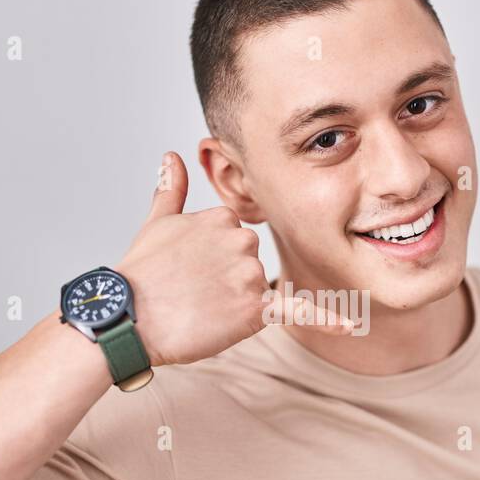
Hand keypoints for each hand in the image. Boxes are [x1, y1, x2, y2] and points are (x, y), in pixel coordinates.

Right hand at [117, 151, 352, 367]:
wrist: (127, 318)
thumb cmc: (139, 274)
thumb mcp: (156, 222)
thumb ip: (171, 189)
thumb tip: (171, 157)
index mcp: (222, 216)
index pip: (236, 236)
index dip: (214, 258)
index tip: (189, 268)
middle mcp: (241, 241)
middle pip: (249, 261)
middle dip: (226, 279)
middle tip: (190, 291)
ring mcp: (248, 275)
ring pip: (258, 287)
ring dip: (234, 301)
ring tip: (198, 307)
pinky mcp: (254, 309)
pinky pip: (298, 311)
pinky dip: (327, 318)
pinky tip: (352, 323)